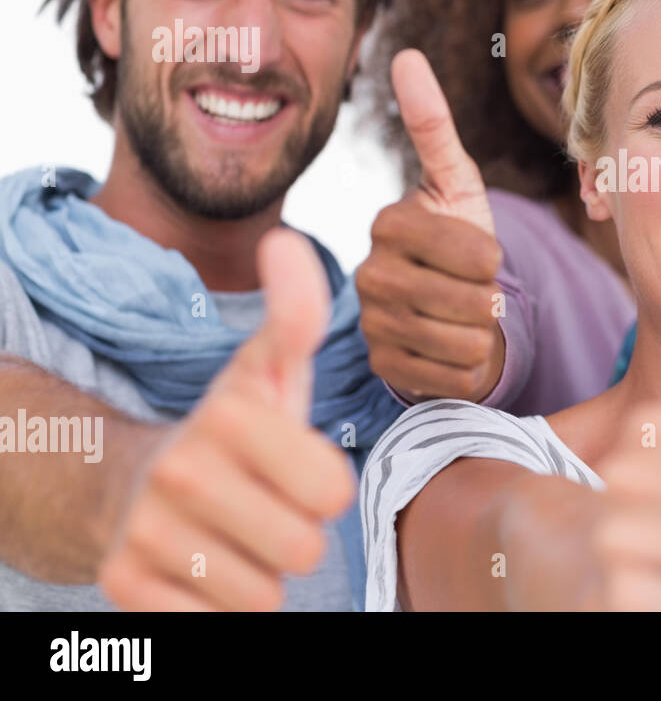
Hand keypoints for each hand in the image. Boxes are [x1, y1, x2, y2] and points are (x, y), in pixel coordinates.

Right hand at [98, 230, 355, 609]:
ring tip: (236, 535)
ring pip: (262, 596)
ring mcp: (146, 531)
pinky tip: (203, 567)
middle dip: (294, 533)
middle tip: (264, 507)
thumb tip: (285, 240)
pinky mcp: (124, 585)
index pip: (331, 492)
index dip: (323, 486)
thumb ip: (297, 314)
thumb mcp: (268, 370)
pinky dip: (219, 605)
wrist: (135, 483)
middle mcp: (181, 471)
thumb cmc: (231, 429)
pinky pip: (217, 624)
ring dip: (260, 573)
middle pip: (302, 548)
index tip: (294, 467)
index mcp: (230, 415)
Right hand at [356, 49, 504, 401]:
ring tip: (463, 317)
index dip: (496, 262)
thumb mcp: (457, 183)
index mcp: (389, 222)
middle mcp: (368, 272)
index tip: (481, 256)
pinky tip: (449, 347)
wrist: (446, 303)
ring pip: (465, 343)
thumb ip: (433, 125)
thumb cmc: (458, 237)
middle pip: (472, 303)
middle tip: (474, 291)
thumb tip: (406, 55)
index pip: (479, 256)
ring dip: (482, 334)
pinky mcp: (381, 368)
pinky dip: (466, 368)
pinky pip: (453, 377)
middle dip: (490, 301)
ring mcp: (370, 323)